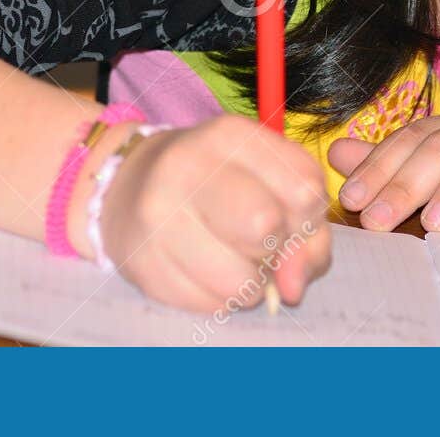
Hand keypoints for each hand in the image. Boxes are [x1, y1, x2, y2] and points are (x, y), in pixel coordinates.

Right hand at [93, 113, 333, 312]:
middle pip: (266, 228)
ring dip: (251, 284)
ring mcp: (159, 215)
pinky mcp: (142, 263)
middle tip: (260, 242)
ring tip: (235, 260)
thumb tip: (293, 288)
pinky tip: (206, 272)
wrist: (131, 186)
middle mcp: (188, 165)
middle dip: (276, 249)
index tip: (290, 218)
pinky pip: (209, 305)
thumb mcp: (271, 181)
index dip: (308, 219)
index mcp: (231, 135)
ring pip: (240, 282)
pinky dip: (220, 299)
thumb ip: (307, 230)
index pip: (304, 190)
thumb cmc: (221, 183)